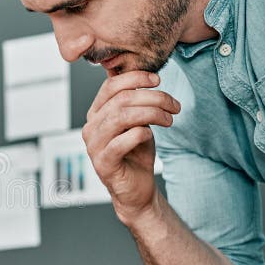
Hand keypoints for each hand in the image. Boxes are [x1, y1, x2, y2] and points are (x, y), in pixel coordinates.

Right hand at [82, 70, 180, 225]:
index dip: (135, 79)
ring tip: (169, 119)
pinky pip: (121, 142)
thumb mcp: (138, 122)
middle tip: (174, 105)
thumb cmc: (136, 153)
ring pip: (121, 117)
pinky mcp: (103, 163)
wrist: (137, 189)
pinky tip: (151, 135)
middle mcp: (90, 127)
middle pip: (121, 100)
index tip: (158, 80)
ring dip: (151, 114)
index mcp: (96, 114)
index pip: (110, 86)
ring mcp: (94, 146)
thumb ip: (136, 102)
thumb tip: (147, 76)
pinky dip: (141, 134)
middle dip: (153, 98)